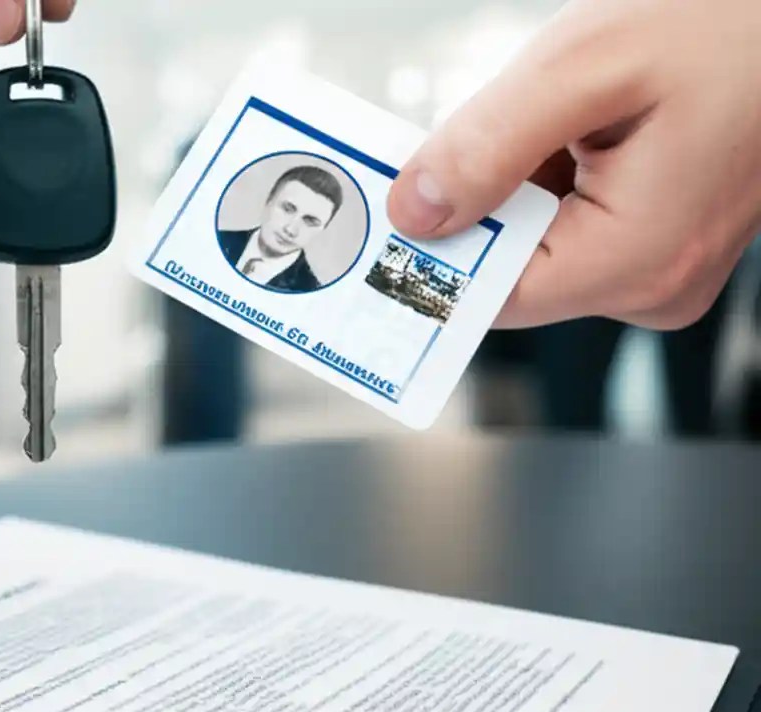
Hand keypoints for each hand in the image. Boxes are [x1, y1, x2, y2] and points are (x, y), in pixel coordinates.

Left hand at [387, 0, 760, 329]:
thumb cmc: (724, 22)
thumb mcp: (584, 67)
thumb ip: (488, 144)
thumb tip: (413, 212)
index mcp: (638, 262)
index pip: (489, 298)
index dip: (425, 257)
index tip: (373, 222)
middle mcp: (652, 284)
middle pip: (507, 271)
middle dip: (467, 208)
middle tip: (435, 148)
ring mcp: (659, 266)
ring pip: (532, 244)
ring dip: (507, 187)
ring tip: (534, 120)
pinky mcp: (657, 239)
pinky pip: (569, 224)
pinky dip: (541, 179)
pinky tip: (560, 129)